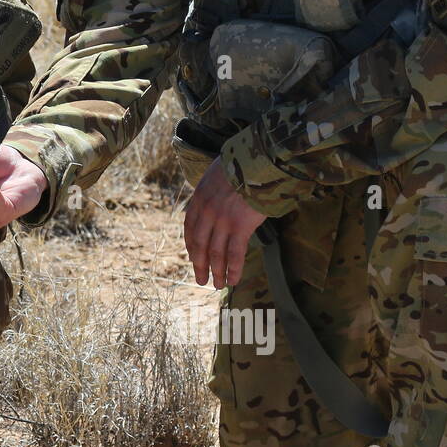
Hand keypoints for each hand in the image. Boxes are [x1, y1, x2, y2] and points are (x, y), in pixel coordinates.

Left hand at [184, 158, 267, 288]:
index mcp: (199, 199)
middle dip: (200, 265)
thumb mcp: (216, 174)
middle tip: (201, 279)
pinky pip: (234, 254)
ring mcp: (222, 220)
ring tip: (217, 285)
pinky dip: (233, 270)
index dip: (191, 247)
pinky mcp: (240, 226)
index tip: (194, 259)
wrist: (257, 160)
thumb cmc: (241, 164)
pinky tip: (233, 281)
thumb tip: (217, 199)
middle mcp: (206, 212)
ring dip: (216, 272)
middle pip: (200, 245)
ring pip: (216, 253)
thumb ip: (212, 191)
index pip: (190, 229)